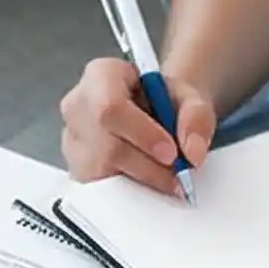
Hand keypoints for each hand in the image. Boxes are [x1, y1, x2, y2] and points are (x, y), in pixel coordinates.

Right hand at [60, 58, 214, 197]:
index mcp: (101, 75)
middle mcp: (77, 106)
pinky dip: (128, 191)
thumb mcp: (188, 97)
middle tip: (177, 174)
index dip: (142, 135)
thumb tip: (192, 153)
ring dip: (140, 180)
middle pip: (106, 146)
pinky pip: (99, 188)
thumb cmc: (162, 100)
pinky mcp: (74, 168)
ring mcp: (72, 140)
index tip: (171, 153)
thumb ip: (196, 117)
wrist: (152, 113)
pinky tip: (146, 182)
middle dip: (147, 166)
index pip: (110, 107)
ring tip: (166, 178)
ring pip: (101, 171)